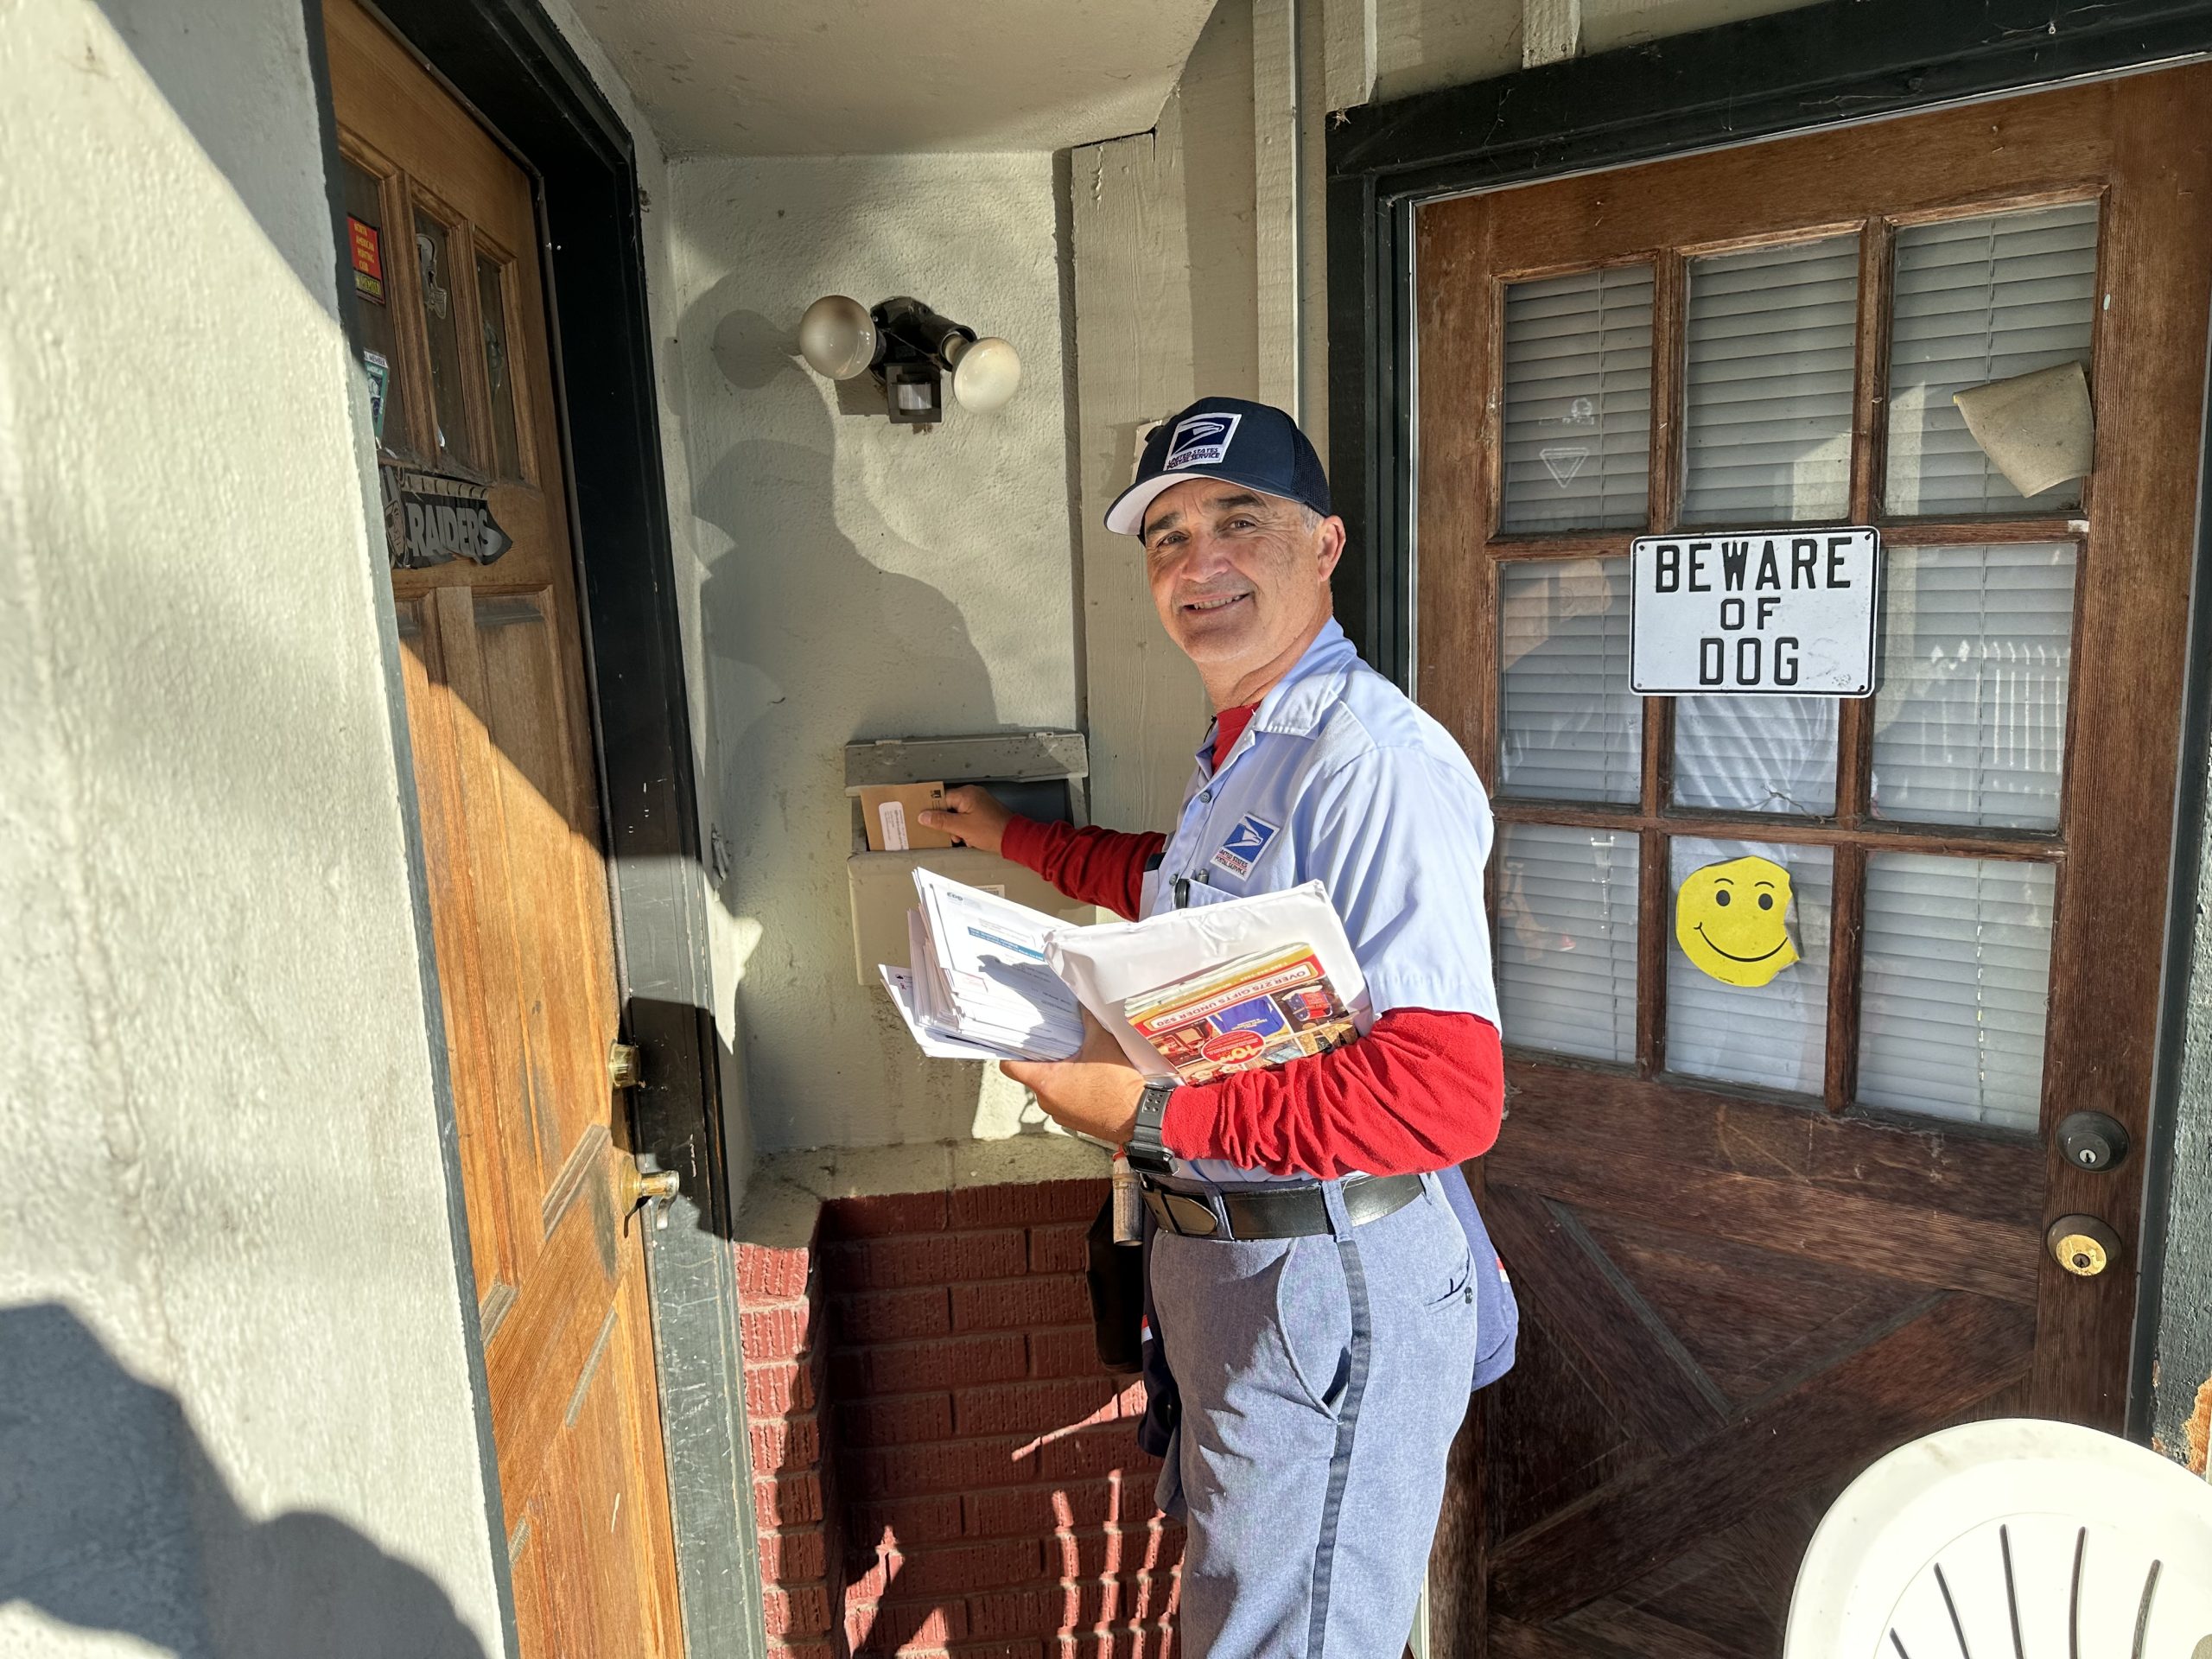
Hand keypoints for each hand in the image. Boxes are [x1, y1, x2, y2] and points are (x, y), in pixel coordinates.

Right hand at [917, 785, 1013, 853]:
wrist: (1013, 839)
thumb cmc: (992, 831)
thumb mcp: (961, 827)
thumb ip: (941, 821)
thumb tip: (924, 816)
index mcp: (966, 794)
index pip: (941, 798)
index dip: (933, 810)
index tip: (925, 818)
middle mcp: (973, 795)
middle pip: (949, 807)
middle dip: (947, 823)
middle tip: (950, 833)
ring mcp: (979, 803)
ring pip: (958, 814)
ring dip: (956, 828)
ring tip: (963, 837)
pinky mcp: (983, 812)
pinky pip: (967, 818)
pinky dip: (965, 828)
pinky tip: (969, 838)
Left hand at [1002, 1013, 1145, 1144]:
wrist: (1140, 1115)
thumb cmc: (1118, 1083)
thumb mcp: (1102, 1042)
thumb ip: (1087, 1020)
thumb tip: (1082, 1005)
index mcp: (1046, 1082)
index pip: (1010, 1066)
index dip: (1011, 1050)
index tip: (1017, 1039)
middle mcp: (1046, 1101)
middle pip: (1031, 1074)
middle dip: (1043, 1057)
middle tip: (1056, 1040)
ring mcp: (1059, 1113)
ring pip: (1048, 1087)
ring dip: (1058, 1073)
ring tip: (1076, 1057)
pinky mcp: (1073, 1120)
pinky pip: (1063, 1099)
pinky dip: (1070, 1088)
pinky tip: (1087, 1076)